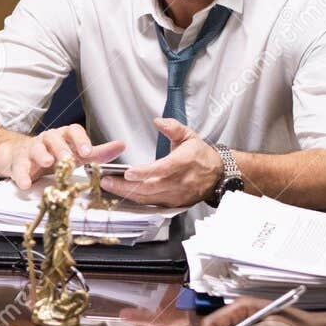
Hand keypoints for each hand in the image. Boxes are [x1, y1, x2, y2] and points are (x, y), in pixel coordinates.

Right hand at [0, 124, 125, 189]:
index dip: (80, 140)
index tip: (87, 151)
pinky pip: (20, 168)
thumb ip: (97, 152)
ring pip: (37, 149)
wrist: (21, 156)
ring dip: (42, 155)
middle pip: (54, 139)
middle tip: (69, 159)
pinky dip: (22, 176)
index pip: (73, 130)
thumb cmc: (53, 155)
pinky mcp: (19, 162)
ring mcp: (32, 149)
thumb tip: (122, 145)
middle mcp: (48, 139)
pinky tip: (26, 184)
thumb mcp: (76, 154)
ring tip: (48, 163)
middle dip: (62, 149)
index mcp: (63, 136)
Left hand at [100, 118, 221, 206]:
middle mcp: (181, 181)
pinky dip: (137, 200)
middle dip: (126, 186)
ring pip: (149, 198)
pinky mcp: (175, 204)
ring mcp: (178, 195)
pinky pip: (153, 204)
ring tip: (110, 187)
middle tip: (107, 181)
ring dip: (128, 194)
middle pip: (151, 188)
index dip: (145, 172)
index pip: (163, 169)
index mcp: (185, 162)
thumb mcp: (189, 136)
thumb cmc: (200, 154)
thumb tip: (158, 121)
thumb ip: (173, 128)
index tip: (128, 172)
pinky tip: (124, 194)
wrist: (218, 175)